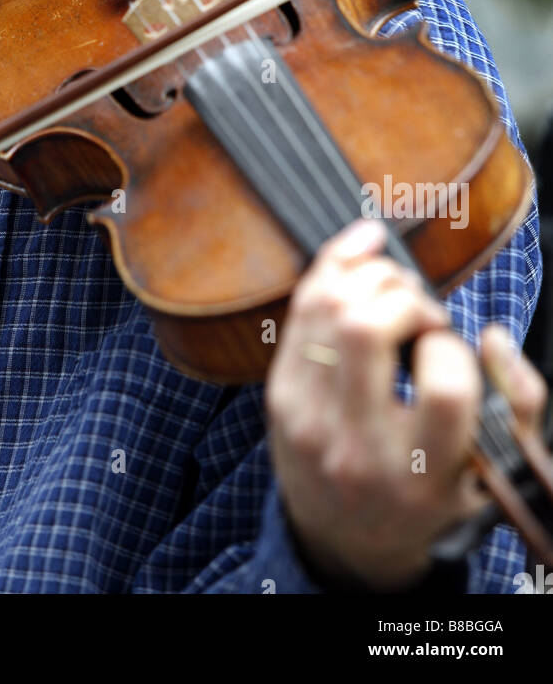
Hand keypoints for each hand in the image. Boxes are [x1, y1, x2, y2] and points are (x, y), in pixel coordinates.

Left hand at [265, 217, 546, 589]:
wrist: (347, 539)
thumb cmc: (427, 494)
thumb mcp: (488, 470)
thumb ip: (515, 402)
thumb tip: (492, 335)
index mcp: (421, 471)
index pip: (444, 383)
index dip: (452, 346)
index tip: (448, 350)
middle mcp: (359, 447)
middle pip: (367, 328)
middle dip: (403, 295)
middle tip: (420, 311)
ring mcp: (309, 419)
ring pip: (327, 307)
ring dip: (368, 276)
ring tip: (393, 288)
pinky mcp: (279, 395)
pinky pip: (301, 309)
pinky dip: (333, 268)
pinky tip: (360, 254)